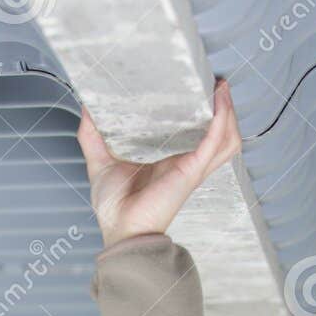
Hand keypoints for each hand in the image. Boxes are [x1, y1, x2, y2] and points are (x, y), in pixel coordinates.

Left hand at [78, 76, 241, 249]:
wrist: (120, 231)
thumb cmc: (115, 209)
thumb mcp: (101, 162)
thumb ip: (92, 135)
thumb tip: (87, 108)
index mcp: (169, 160)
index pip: (195, 134)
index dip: (201, 112)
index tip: (197, 86)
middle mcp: (184, 162)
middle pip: (219, 135)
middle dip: (223, 109)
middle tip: (213, 84)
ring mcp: (191, 167)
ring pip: (225, 138)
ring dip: (228, 113)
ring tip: (220, 89)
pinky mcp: (191, 171)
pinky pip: (215, 142)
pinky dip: (221, 120)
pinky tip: (220, 102)